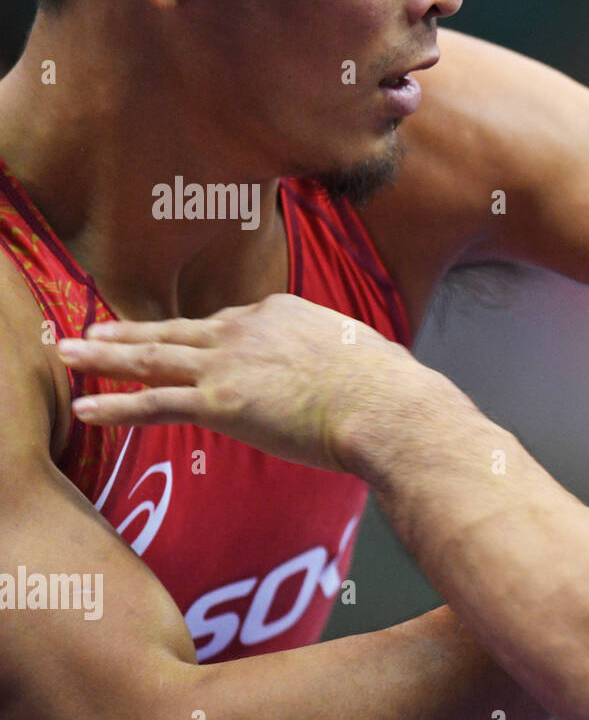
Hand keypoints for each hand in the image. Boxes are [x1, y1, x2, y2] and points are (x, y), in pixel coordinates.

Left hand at [56, 294, 421, 472]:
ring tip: (69, 352)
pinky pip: (154, 403)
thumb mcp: (364, 350)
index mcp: (280, 312)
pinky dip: (115, 404)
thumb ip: (346, 355)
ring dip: (104, 357)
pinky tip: (85, 407)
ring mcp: (228, 364)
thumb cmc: (388, 385)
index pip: (228, 324)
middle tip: (91, 330)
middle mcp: (245, 329)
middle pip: (176, 330)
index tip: (184, 344)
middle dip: (129, 332)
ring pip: (152, 357)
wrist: (383, 403)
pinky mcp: (219, 403)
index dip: (202, 338)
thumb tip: (377, 364)